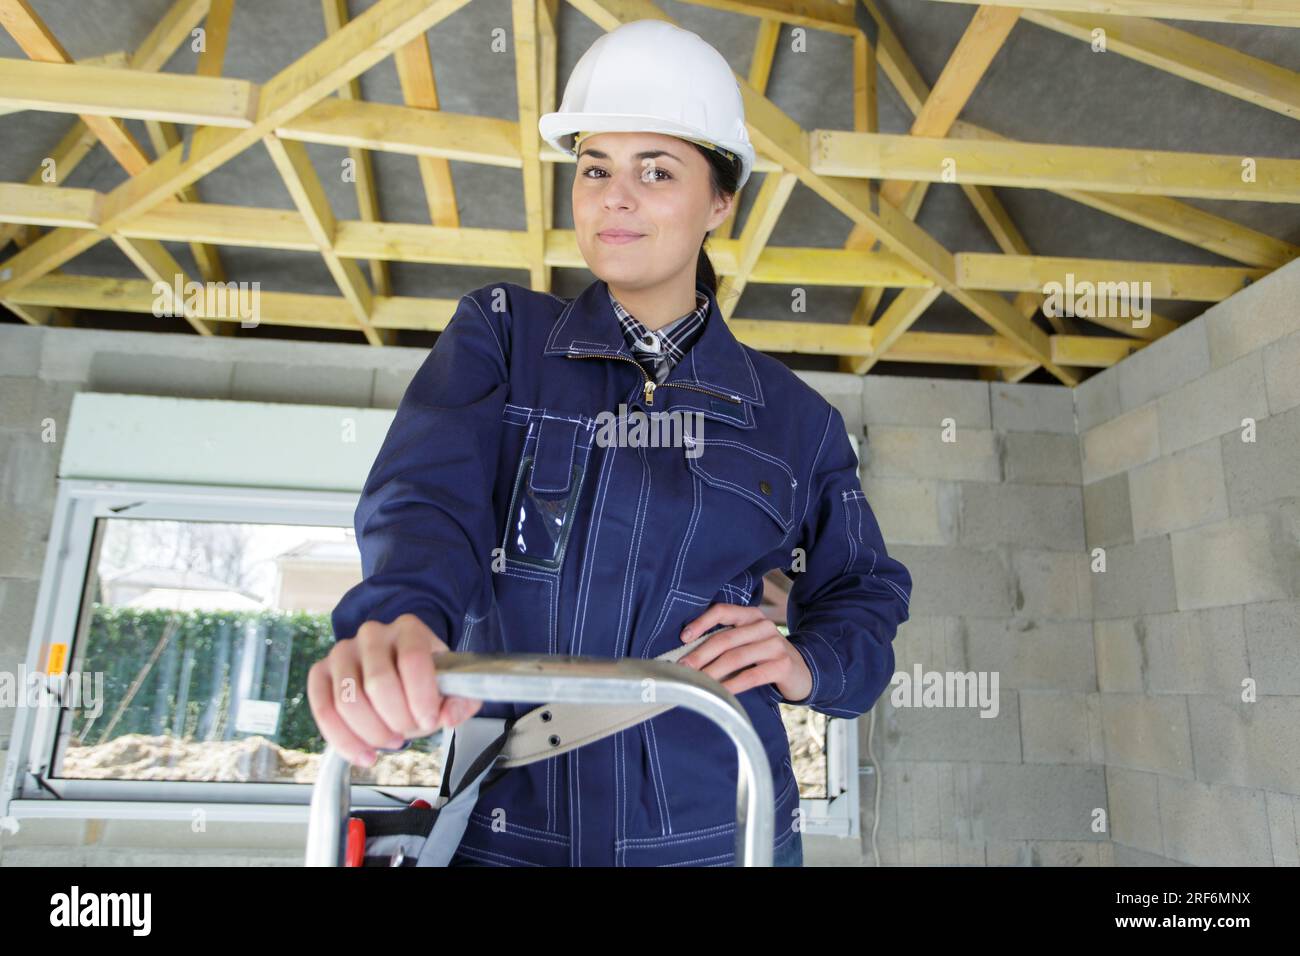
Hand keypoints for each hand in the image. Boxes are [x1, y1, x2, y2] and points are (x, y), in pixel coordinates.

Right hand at [307, 613, 481, 766]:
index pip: (412, 659)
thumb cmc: (423, 681)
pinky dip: (344, 740)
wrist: (398, 674)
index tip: (431, 720)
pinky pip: (323, 710)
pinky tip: (365, 755)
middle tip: (409, 731)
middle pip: (378, 683)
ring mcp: (341, 651)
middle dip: (397, 719)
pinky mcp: (320, 673)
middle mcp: (371, 634)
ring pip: (348, 700)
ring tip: (392, 740)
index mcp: (409, 629)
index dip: (421, 697)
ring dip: (373, 733)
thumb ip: (460, 701)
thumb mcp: (451, 688)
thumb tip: (449, 716)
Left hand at [676, 603, 811, 701]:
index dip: (701, 622)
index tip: (683, 637)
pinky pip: (752, 676)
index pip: (723, 611)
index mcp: (751, 616)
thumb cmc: (766, 657)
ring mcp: (775, 645)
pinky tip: (720, 693)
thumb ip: (727, 641)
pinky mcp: (783, 665)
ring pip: (736, 657)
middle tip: (683, 669)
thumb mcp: (749, 642)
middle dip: (700, 654)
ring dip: (713, 672)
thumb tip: (689, 655)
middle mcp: (764, 626)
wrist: (803, 672)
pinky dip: (733, 685)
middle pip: (726, 638)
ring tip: (697, 683)